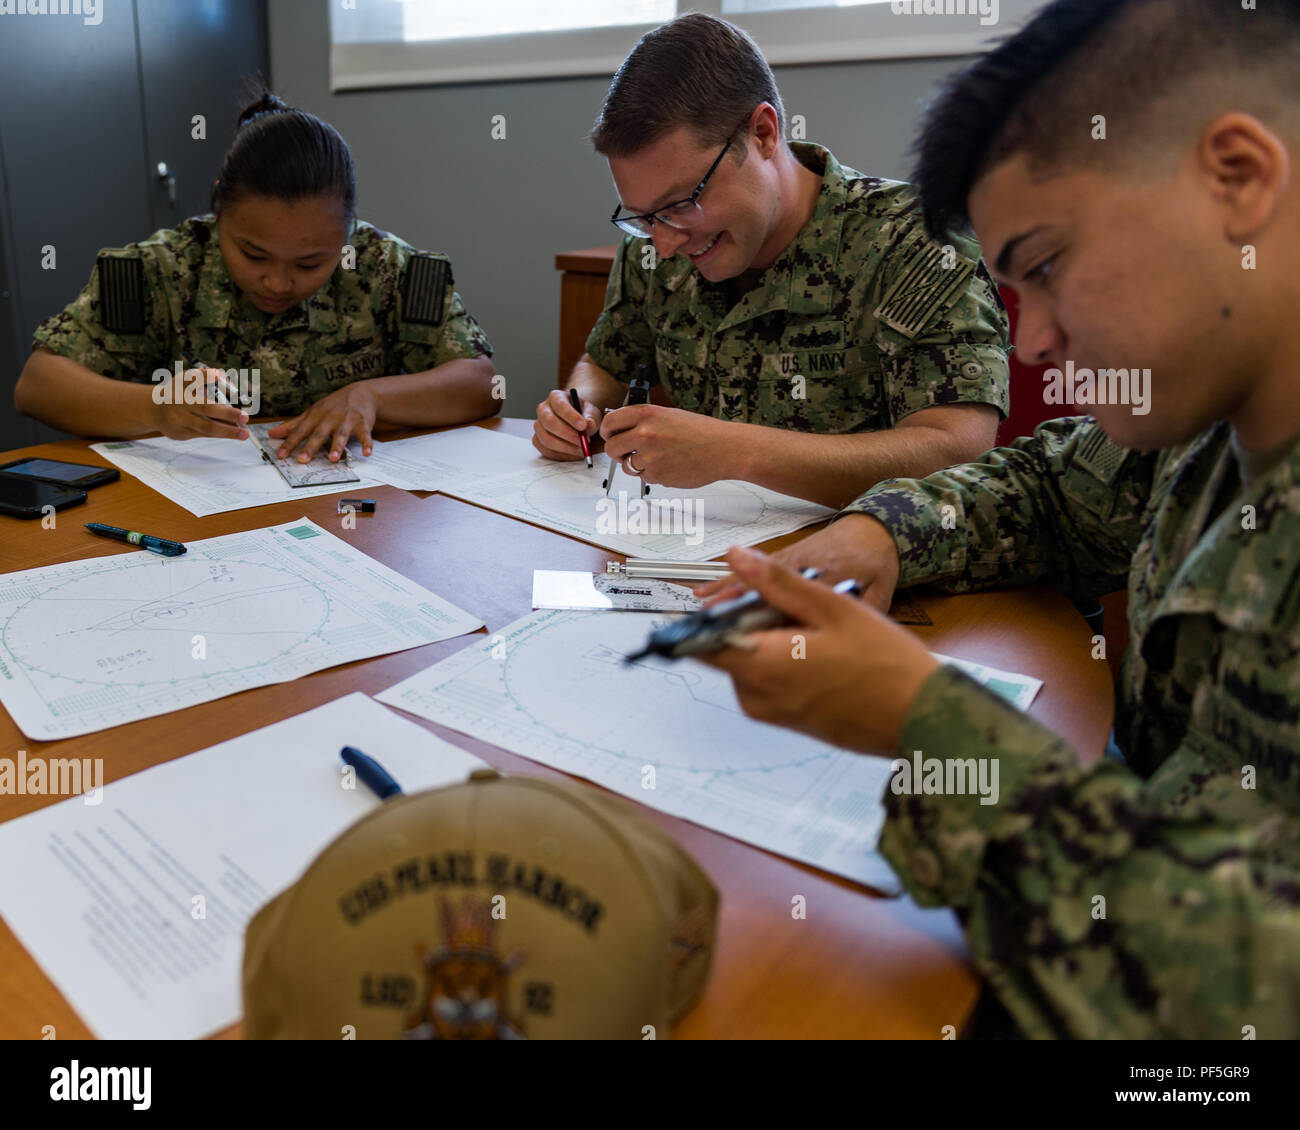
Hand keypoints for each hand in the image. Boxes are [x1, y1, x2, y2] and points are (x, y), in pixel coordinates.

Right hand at [150, 366, 247, 440]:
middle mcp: (180, 402)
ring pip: (206, 427)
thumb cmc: (177, 393)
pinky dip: (220, 433)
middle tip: (245, 417)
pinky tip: (233, 434)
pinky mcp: (181, 433)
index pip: (193, 379)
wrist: (152, 410)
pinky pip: (204, 434)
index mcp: (181, 386)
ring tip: (244, 433)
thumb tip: (224, 378)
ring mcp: (180, 420)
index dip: (205, 376)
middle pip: (204, 407)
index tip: (217, 375)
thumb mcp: (185, 380)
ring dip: (227, 431)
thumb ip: (204, 377)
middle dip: (226, 413)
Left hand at [268, 382, 377, 461]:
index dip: (290, 443)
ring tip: (333, 459)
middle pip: (319, 433)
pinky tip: (366, 453)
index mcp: (316, 415)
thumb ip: (293, 425)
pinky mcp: (363, 423)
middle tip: (303, 459)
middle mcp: (330, 417)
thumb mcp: (312, 412)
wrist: (361, 393)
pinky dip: (367, 443)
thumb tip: (272, 433)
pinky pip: (365, 434)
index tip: (281, 455)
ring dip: (337, 446)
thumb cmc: (333, 406)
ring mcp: (347, 420)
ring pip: (341, 434)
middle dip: (311, 446)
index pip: (300, 430)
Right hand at [533, 389, 603, 460]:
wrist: (578, 425)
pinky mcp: (538, 440)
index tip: (582, 426)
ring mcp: (538, 426)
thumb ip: (591, 418)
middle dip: (567, 434)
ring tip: (581, 449)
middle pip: (549, 422)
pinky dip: (561, 455)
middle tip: (582, 442)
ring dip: (565, 447)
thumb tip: (588, 425)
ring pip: (546, 439)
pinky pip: (546, 450)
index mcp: (556, 397)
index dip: (570, 416)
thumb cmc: (584, 416)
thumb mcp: (592, 413)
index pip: (560, 405)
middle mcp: (543, 410)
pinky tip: (574, 454)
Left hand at [599, 404, 733, 488]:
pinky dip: (654, 474)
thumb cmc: (701, 432)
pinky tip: (671, 465)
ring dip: (637, 465)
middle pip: (612, 448)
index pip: (610, 423)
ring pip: (627, 466)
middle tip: (626, 453)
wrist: (724, 449)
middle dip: (616, 453)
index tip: (610, 436)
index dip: (607, 432)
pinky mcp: (657, 476)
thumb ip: (643, 421)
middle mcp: (645, 434)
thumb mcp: (669, 414)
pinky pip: (645, 477)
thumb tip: (620, 429)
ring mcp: (650, 457)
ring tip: (659, 458)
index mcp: (647, 414)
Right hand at [695, 513, 901, 611]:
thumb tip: (846, 636)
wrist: (874, 527)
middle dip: (738, 604)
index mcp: (830, 574)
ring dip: (725, 593)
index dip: (773, 612)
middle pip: (765, 586)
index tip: (755, 629)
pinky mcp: (781, 558)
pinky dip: (726, 581)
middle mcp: (804, 565)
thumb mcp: (881, 591)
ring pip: (752, 577)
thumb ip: (863, 613)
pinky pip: (749, 571)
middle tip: (713, 622)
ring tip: (702, 611)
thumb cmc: (876, 561)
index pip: (798, 595)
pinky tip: (704, 592)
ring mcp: (789, 560)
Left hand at [699, 547, 939, 753]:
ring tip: (822, 632)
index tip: (732, 596)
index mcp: (760, 667)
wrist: (921, 719)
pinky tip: (826, 653)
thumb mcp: (832, 608)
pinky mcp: (786, 720)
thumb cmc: (885, 666)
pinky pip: (770, 680)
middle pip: (730, 645)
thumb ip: (777, 582)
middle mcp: (756, 696)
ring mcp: (771, 712)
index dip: (709, 614)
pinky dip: (787, 660)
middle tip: (802, 608)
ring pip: (752, 660)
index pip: (700, 642)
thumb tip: (738, 558)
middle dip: (754, 620)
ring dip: (775, 639)